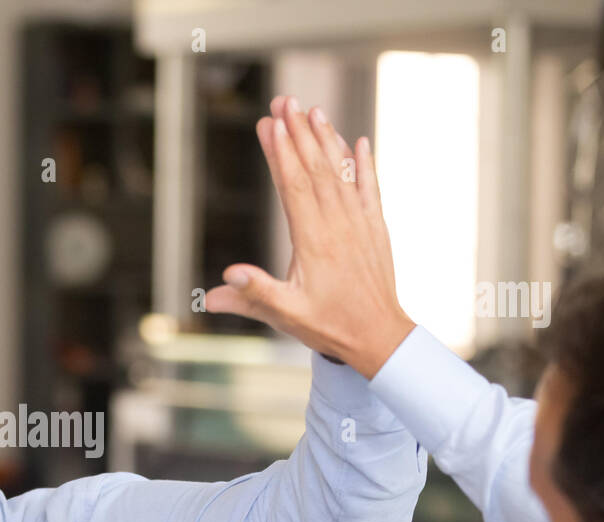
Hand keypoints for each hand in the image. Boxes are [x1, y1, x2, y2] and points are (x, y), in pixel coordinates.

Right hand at [205, 95, 415, 378]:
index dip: (280, 153)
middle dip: (298, 133)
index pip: (293, 187)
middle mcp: (338, 225)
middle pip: (315, 169)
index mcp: (313, 242)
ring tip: (314, 110)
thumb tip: (223, 279)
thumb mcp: (284, 316)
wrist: (380, 338)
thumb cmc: (329, 327)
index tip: (269, 124)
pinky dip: (364, 164)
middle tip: (285, 101)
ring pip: (340, 173)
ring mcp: (360, 224)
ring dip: (327, 139)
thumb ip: (253, 295)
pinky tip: (360, 142)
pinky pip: (369, 189)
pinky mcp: (375, 230)